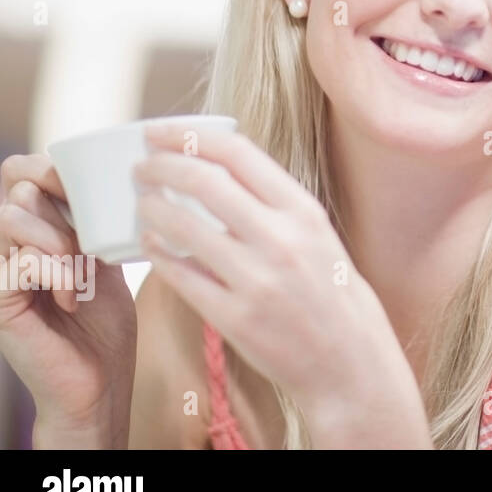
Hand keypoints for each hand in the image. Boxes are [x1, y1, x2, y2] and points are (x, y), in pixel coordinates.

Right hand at [0, 154, 136, 446]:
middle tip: (88, 243)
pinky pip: (18, 260)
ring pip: (13, 217)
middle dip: (64, 206)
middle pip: (20, 186)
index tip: (91, 190)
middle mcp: (8, 246)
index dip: (54, 168)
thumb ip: (94, 220)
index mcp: (33, 229)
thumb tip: (107, 177)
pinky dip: (56, 273)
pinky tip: (72, 298)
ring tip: (82, 272)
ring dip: (59, 239)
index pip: (22, 170)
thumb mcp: (106, 258)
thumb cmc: (105, 325)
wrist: (99, 384)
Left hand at [133, 123, 428, 445]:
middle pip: (203, 182)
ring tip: (142, 202)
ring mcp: (256, 280)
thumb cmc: (331, 292)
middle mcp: (280, 240)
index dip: (189, 135)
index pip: (237, 153)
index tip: (161, 131)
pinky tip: (151, 243)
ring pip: (182, 228)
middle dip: (161, 166)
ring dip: (152, 208)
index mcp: (304, 211)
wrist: (350, 360)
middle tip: (143, 167)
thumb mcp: (317, 233)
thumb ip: (274, 201)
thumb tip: (218, 166)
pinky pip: (181, 276)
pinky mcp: (234, 318)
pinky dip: (159, 254)